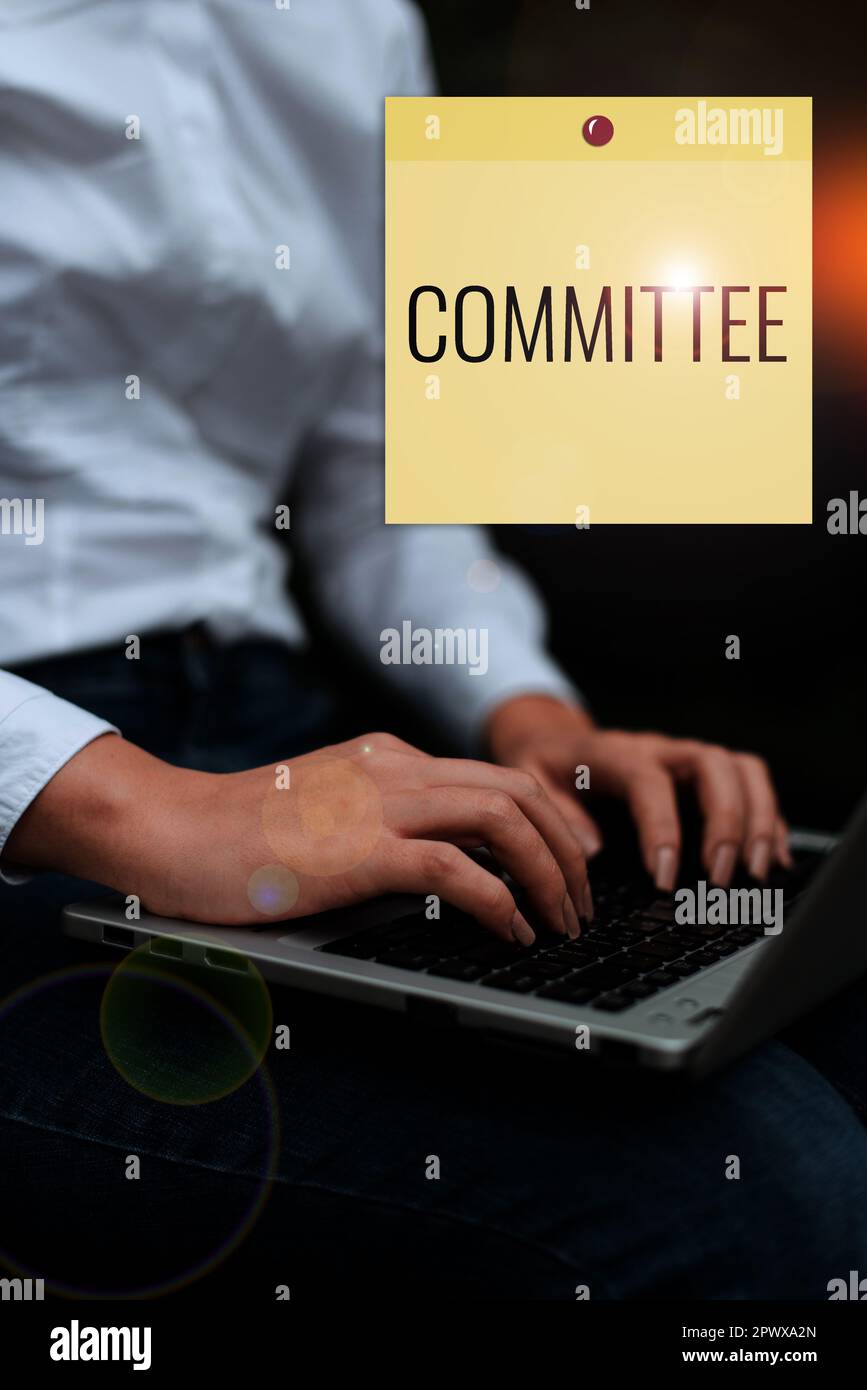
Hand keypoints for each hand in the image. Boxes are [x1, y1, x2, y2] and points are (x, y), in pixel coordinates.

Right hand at [6, 730, 593, 943]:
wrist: (169, 830)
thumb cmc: (236, 835)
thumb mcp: (324, 810)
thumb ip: (379, 819)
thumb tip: (438, 863)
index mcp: (390, 758)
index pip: (496, 777)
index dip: (549, 821)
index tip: (569, 865)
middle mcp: (396, 768)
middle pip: (518, 792)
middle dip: (568, 848)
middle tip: (583, 901)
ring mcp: (379, 804)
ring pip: (504, 821)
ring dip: (548, 876)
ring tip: (563, 923)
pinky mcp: (360, 851)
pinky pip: (457, 872)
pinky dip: (500, 902)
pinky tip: (513, 932)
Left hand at [485, 696, 791, 890]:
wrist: (552, 738)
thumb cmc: (543, 765)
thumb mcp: (530, 784)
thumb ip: (556, 813)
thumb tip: (591, 849)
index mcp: (615, 752)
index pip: (650, 782)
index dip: (663, 828)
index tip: (664, 879)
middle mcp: (660, 749)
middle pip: (713, 766)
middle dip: (727, 822)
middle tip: (722, 877)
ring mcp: (686, 759)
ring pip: (741, 769)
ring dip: (757, 819)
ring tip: (756, 872)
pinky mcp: (703, 775)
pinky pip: (750, 784)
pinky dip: (768, 819)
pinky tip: (773, 859)